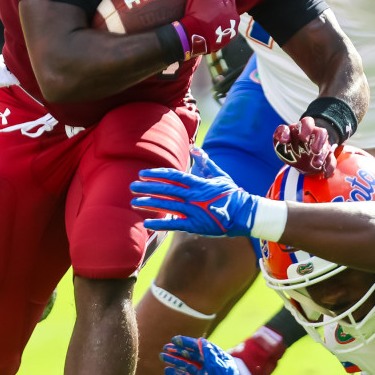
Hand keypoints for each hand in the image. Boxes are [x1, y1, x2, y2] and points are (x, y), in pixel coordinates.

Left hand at [132, 147, 258, 236]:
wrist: (243, 214)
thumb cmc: (230, 193)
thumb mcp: (219, 175)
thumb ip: (205, 162)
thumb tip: (195, 149)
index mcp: (197, 183)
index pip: (173, 176)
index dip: (156, 174)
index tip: (143, 173)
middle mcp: (193, 196)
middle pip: (165, 189)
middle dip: (147, 187)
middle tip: (132, 186)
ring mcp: (193, 210)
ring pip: (167, 205)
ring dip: (149, 203)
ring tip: (134, 202)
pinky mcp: (195, 225)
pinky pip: (174, 224)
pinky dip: (159, 224)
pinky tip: (146, 223)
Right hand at [161, 335, 250, 374]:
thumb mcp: (218, 368)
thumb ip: (209, 355)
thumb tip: (201, 340)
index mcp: (216, 358)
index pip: (200, 347)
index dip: (187, 343)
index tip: (174, 340)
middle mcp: (209, 365)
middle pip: (191, 355)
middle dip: (178, 351)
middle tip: (165, 347)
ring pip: (186, 366)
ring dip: (175, 361)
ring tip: (162, 356)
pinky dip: (176, 374)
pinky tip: (167, 371)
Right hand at [175, 0, 239, 59]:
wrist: (193, 37)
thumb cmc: (199, 13)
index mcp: (229, 4)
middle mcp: (233, 18)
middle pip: (230, 7)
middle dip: (224, 3)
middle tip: (217, 0)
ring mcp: (229, 32)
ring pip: (226, 22)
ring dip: (221, 18)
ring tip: (212, 17)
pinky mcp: (222, 43)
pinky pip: (220, 34)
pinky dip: (215, 31)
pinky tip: (208, 29)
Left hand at [273, 116, 339, 176]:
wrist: (295, 158)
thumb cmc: (288, 145)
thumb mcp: (280, 140)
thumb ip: (280, 134)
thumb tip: (284, 137)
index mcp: (303, 129)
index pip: (308, 122)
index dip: (306, 129)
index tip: (302, 138)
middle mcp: (314, 136)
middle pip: (322, 133)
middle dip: (319, 142)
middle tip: (314, 151)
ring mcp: (321, 146)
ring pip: (327, 148)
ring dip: (323, 156)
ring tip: (316, 164)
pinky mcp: (325, 157)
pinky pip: (331, 161)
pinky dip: (329, 167)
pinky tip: (325, 174)